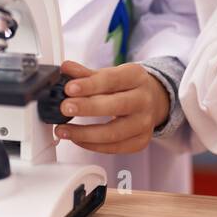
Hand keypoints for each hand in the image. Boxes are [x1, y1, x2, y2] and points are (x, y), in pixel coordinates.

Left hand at [54, 60, 170, 154]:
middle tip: (65, 108)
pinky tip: (77, 139)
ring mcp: (144, 123)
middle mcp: (144, 100)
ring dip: (84, 133)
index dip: (90, 85)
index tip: (69, 88)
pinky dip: (92, 145)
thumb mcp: (110, 74)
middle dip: (88, 108)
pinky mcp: (141, 141)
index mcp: (136, 77)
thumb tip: (66, 69)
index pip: (112, 80)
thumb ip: (86, 74)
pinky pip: (114, 148)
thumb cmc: (127, 86)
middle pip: (117, 106)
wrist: (153, 100)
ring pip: (114, 133)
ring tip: (63, 130)